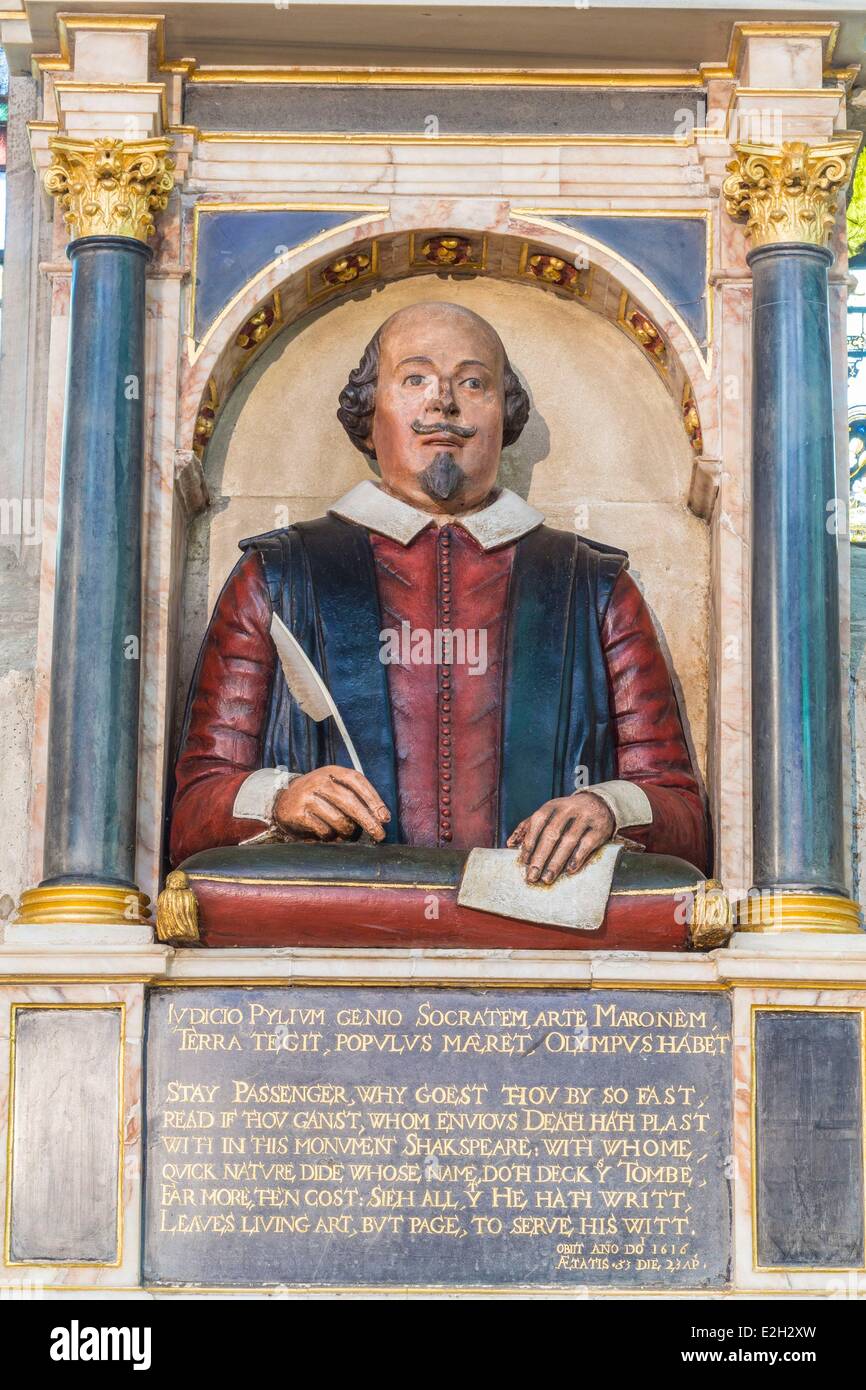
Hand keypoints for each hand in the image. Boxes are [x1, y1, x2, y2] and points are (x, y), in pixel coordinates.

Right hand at [273, 767, 390, 841]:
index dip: (374, 800)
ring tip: (345, 834)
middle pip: (350, 802)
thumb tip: (379, 819)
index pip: (358, 782)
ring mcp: (307, 796)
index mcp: (333, 771)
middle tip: (379, 835)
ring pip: (339, 820)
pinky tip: (326, 834)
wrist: (283, 801)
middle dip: (368, 821)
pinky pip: (323, 830)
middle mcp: (319, 780)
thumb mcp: (335, 789)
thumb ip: (355, 798)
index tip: (385, 817)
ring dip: (347, 832)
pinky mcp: (298, 812)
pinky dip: (329, 836)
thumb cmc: (319, 797)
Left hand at [506, 792, 614, 884]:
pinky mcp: (599, 828)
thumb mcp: (548, 814)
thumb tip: (510, 844)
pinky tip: (569, 870)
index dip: (529, 841)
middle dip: (540, 857)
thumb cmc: (567, 813)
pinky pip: (587, 844)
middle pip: (552, 834)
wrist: (601, 803)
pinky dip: (577, 858)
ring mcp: (585, 818)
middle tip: (532, 875)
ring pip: (569, 841)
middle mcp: (568, 809)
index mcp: (552, 806)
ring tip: (547, 878)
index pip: (537, 822)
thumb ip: (528, 827)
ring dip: (556, 862)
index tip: (524, 861)